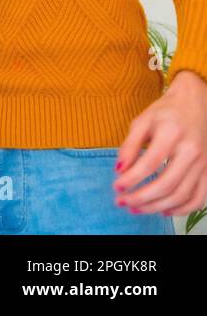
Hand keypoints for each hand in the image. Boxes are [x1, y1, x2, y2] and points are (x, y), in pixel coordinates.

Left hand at [113, 69, 206, 216]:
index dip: (131, 179)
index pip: (149, 164)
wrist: (195, 104)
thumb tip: (119, 170)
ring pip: (181, 194)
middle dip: (142, 197)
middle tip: (123, 202)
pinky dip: (182, 209)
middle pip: (166, 184)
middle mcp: (191, 152)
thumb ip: (129, 145)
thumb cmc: (164, 112)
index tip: (116, 187)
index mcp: (171, 135)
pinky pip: (199, 198)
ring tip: (136, 208)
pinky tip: (163, 211)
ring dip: (157, 206)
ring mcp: (203, 164)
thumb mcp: (141, 122)